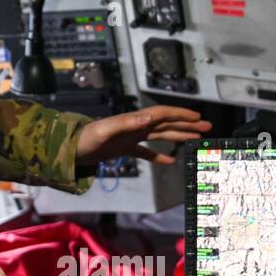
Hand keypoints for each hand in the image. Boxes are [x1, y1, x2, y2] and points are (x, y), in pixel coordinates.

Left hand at [74, 105, 210, 166]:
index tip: (197, 117)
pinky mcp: (124, 149)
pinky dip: (159, 155)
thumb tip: (148, 117)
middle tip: (207, 126)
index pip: (161, 114)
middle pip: (166, 123)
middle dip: (186, 124)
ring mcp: (130, 138)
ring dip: (178, 135)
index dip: (179, 115)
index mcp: (133, 121)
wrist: (69, 149)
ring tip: (196, 138)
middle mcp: (134, 127)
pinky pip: (146, 152)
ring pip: (160, 135)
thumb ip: (127, 123)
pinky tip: (171, 160)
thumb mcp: (105, 130)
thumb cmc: (85, 139)